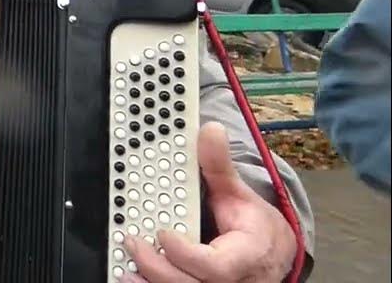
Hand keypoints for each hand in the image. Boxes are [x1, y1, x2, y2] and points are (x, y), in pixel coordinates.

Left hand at [124, 122, 295, 282]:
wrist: (273, 253)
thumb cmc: (256, 228)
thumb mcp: (240, 194)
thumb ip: (219, 167)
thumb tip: (210, 131)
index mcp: (246, 256)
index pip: (214, 266)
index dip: (184, 253)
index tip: (162, 232)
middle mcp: (234, 282)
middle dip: (158, 266)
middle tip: (132, 242)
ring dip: (151, 282)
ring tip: (126, 266)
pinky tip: (134, 276)